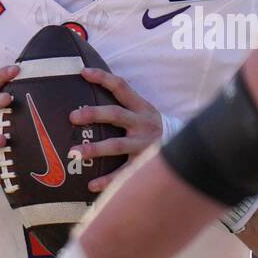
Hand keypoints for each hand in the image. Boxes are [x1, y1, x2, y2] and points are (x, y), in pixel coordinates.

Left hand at [70, 68, 163, 191]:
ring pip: (117, 145)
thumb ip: (124, 105)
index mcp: (141, 107)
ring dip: (95, 148)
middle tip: (73, 116)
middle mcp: (142, 123)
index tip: (83, 72)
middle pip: (116, 115)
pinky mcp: (144, 163)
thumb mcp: (144, 112)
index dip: (103, 78)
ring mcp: (143, 144)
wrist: (184, 149)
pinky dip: (108, 180)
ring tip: (74, 152)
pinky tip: (92, 185)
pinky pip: (124, 172)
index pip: (121, 87)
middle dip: (94, 114)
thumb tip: (93, 94)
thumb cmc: (152, 128)